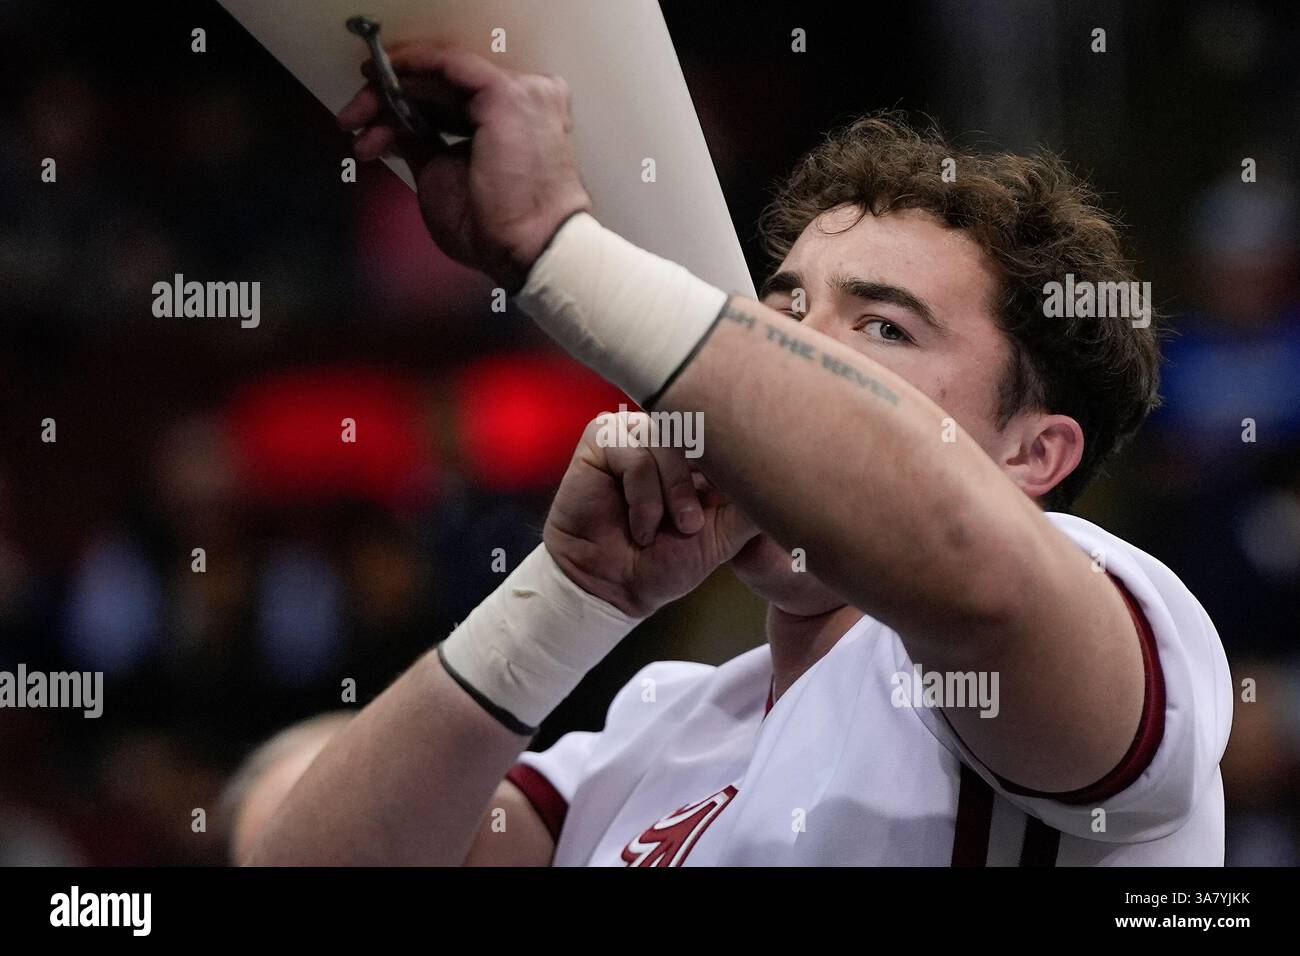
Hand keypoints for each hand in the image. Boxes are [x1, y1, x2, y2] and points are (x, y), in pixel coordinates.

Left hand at [338, 43, 592, 291]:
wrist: (528, 248)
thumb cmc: (498, 231)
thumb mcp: (443, 179)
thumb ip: (422, 146)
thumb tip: (391, 131)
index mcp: (513, 126)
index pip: (451, 105)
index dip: (404, 110)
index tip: (367, 122)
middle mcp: (522, 104)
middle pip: (444, 89)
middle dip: (389, 102)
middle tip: (352, 119)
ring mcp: (519, 94)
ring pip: (442, 76)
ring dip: (392, 90)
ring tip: (356, 114)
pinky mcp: (506, 93)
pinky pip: (449, 66)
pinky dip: (412, 67)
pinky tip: (383, 78)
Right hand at [544, 412, 759, 617]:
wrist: (614, 586)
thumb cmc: (666, 560)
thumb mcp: (725, 533)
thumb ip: (754, 503)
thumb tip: (796, 474)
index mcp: (700, 449)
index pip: (727, 430)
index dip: (735, 459)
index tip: (732, 498)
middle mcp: (669, 433)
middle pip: (702, 429)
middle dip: (701, 483)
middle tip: (692, 525)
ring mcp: (635, 431)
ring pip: (669, 442)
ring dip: (672, 494)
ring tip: (666, 529)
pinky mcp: (601, 438)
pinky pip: (635, 455)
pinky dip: (642, 498)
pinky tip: (638, 526)